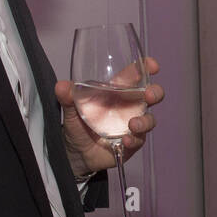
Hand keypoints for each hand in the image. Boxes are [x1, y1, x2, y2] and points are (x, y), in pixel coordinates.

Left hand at [56, 57, 162, 178]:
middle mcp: (129, 106)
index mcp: (117, 92)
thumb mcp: (70, 109)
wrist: (76, 152)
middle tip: (149, 94)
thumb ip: (67, 97)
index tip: (152, 65)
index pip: (135, 75)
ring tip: (132, 125)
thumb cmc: (78, 125)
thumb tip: (61, 86)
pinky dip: (134, 140)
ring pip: (149, 119)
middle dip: (155, 92)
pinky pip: (139, 140)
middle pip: (151, 95)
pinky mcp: (132, 142)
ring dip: (144, 121)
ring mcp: (132, 124)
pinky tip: (125, 141)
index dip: (145, 67)